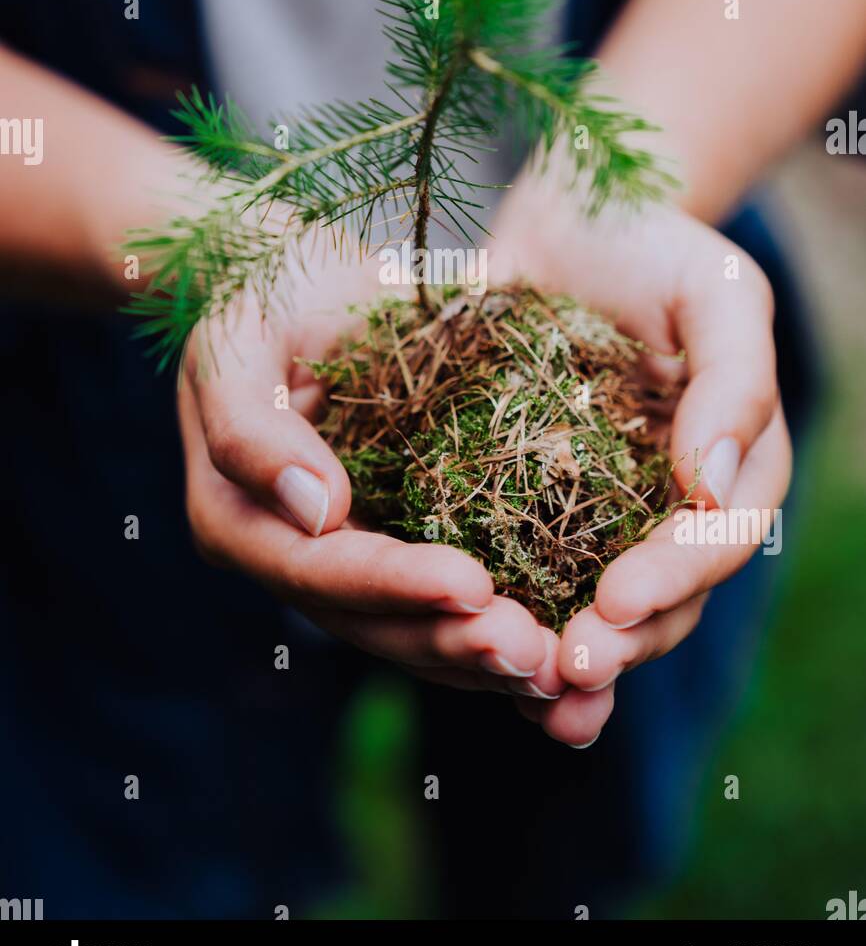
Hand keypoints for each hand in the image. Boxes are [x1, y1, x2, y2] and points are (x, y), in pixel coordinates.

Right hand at [178, 247, 560, 691]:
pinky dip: (499, 627)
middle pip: (372, 623)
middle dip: (454, 642)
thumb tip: (316, 512)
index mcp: (238, 519)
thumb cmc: (268, 293)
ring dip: (485, 656)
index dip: (394, 584)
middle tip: (535, 652)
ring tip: (561, 665)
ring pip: (415, 631)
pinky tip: (564, 647)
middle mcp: (292, 556)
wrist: (312, 280)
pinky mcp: (400, 544)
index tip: (472, 584)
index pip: (318, 570)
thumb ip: (251, 429)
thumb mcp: (239, 339)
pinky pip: (447, 605)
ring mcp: (347, 560)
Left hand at [489, 183, 791, 746]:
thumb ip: (732, 380)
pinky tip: (466, 653)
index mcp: (732, 463)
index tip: (614, 605)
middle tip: (564, 670)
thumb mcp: (715, 289)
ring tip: (523, 695)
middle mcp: (669, 504)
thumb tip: (712, 480)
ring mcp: (602, 511)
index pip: (716, 538)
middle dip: (618, 643)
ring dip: (564, 661)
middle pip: (662, 598)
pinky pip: (525, 572)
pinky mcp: (531, 503)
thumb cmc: (651, 243)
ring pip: (595, 607)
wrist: (567, 220)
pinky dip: (506, 618)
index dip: (671, 578)